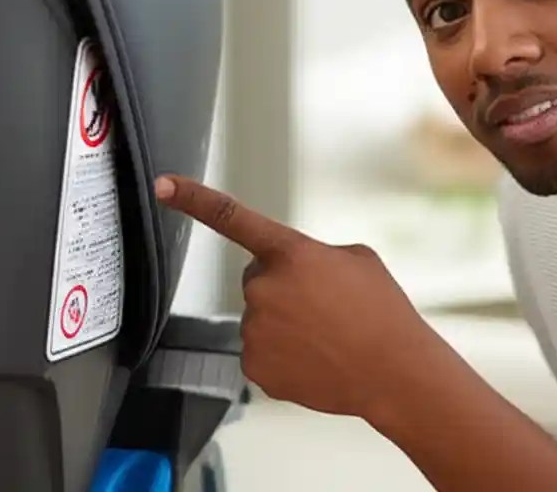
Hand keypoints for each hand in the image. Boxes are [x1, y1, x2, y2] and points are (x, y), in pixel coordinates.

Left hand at [155, 174, 436, 418]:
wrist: (394, 372)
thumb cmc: (382, 311)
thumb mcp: (355, 259)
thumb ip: (311, 254)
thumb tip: (290, 272)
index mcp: (289, 252)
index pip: (229, 217)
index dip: (192, 198)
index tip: (162, 184)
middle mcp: (263, 288)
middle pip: (258, 278)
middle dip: (284, 287)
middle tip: (325, 306)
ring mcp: (254, 330)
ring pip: (260, 316)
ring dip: (285, 322)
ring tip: (326, 335)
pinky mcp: (253, 366)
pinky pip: (260, 350)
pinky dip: (283, 354)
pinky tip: (314, 358)